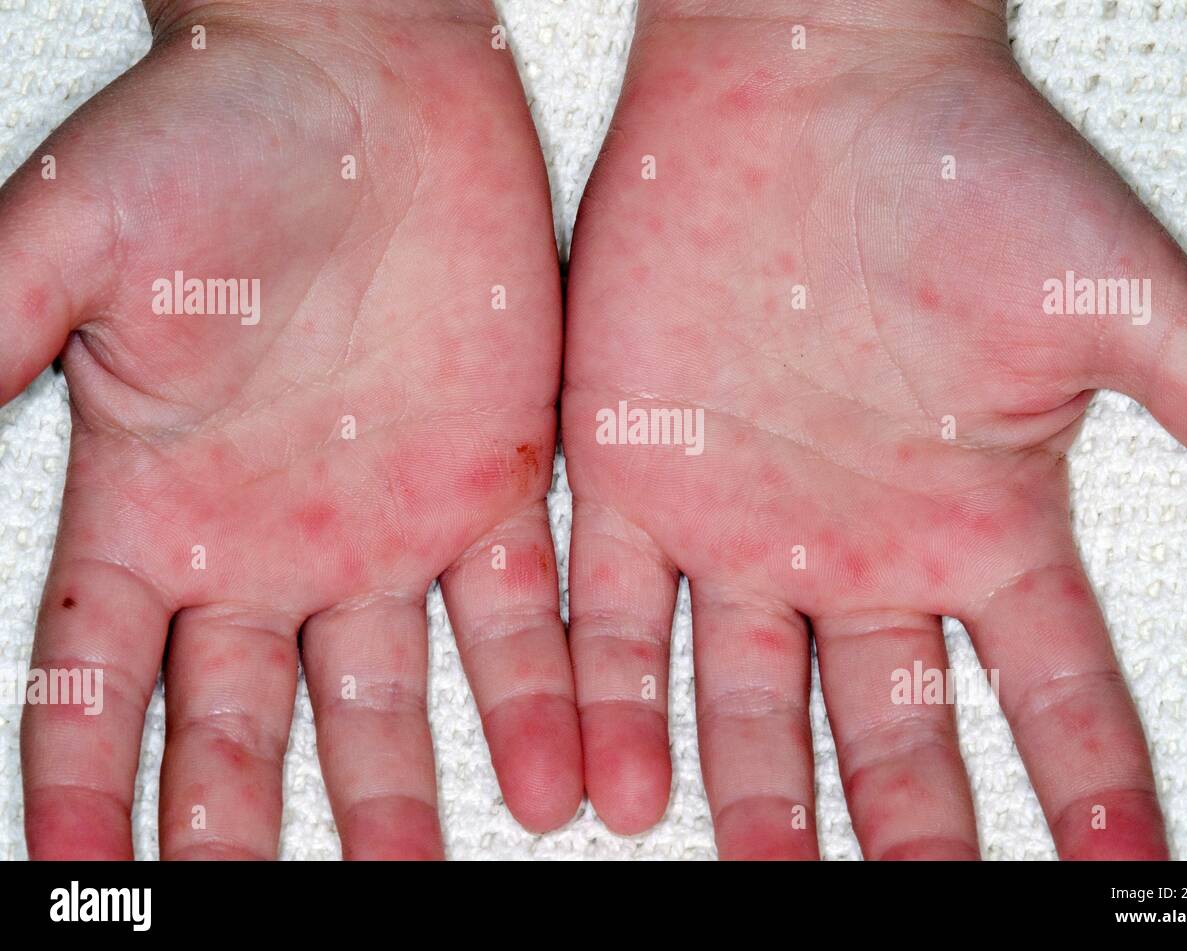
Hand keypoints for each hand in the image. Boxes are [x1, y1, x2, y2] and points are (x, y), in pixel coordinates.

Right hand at [4, 0, 579, 858]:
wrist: (375, 79)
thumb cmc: (215, 135)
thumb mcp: (68, 244)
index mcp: (157, 498)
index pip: (96, 672)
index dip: (81, 773)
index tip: (78, 873)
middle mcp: (274, 532)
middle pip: (245, 717)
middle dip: (239, 816)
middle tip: (244, 904)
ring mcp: (390, 517)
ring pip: (391, 691)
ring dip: (402, 788)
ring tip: (416, 872)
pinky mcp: (497, 480)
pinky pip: (521, 612)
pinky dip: (538, 692)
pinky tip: (560, 768)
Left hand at [563, 0, 1186, 857]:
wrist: (803, 78)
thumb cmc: (962, 163)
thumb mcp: (1110, 302)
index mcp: (978, 516)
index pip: (1051, 686)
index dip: (1086, 780)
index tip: (1110, 863)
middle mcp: (858, 539)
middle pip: (889, 723)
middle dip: (907, 819)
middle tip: (919, 895)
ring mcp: (742, 518)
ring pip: (742, 694)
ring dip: (752, 789)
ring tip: (764, 867)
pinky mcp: (634, 474)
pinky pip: (611, 606)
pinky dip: (612, 694)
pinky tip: (617, 776)